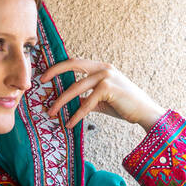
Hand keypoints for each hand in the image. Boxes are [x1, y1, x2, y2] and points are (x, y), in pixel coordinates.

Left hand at [37, 57, 165, 131]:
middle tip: (40, 83)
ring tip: (51, 112)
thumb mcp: (101, 100)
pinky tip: (70, 123)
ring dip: (61, 101)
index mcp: (101, 67)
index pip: (75, 62)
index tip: (45, 75)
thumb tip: (68, 103)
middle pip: (72, 65)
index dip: (59, 67)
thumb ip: (85, 97)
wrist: (145, 112)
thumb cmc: (124, 106)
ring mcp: (106, 76)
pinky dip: (77, 114)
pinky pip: (87, 102)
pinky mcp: (108, 88)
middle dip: (54, 72)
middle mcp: (103, 68)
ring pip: (76, 87)